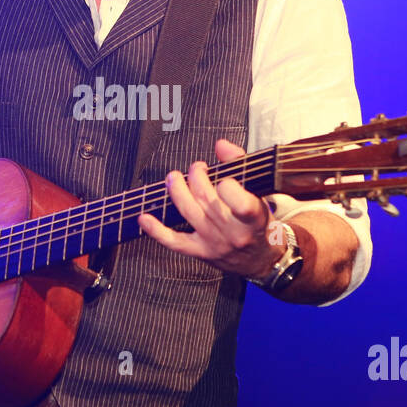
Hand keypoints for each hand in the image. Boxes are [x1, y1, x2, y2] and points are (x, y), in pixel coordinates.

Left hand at [137, 138, 284, 277]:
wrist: (262, 261)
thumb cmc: (261, 224)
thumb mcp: (261, 194)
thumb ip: (240, 164)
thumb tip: (221, 145)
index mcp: (254, 218)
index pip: (242, 205)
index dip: (228, 188)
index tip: (224, 178)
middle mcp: (234, 233)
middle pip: (208, 200)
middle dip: (197, 177)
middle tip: (198, 168)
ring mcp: (215, 243)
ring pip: (189, 213)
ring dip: (177, 191)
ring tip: (174, 177)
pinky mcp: (201, 252)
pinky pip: (175, 242)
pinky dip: (157, 230)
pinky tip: (144, 218)